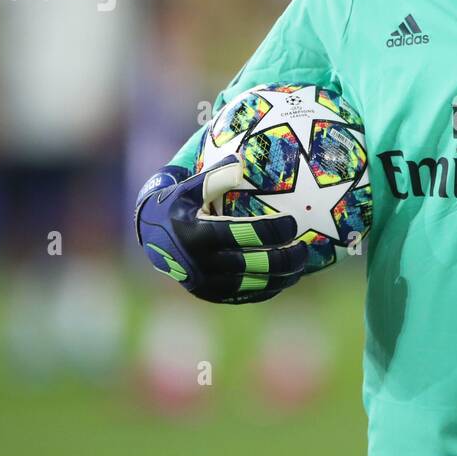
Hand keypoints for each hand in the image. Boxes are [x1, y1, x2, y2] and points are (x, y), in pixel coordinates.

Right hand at [134, 156, 307, 303]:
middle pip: (255, 264)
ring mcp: (207, 284)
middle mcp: (202, 264)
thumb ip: (214, 177)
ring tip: (302, 266)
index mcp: (197, 236)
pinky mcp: (211, 295)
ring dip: (282, 278)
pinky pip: (246, 295)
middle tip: (305, 248)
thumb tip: (240, 159)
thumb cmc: (176, 205)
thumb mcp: (188, 189)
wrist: (151, 239)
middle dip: (285, 259)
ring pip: (254, 285)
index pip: (243, 234)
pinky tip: (286, 278)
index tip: (293, 223)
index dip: (271, 230)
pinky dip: (268, 289)